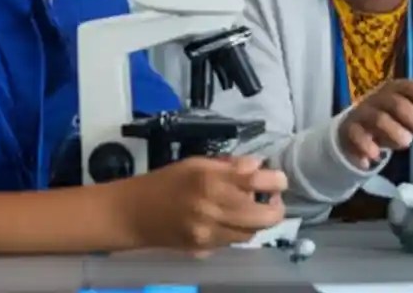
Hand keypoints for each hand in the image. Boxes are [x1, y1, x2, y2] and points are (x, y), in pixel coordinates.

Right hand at [118, 155, 286, 251]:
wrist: (133, 213)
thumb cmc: (166, 182)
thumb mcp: (197, 163)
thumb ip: (230, 165)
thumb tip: (258, 166)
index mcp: (211, 181)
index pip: (257, 182)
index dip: (277, 181)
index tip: (279, 180)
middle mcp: (213, 209)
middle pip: (264, 217)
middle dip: (275, 208)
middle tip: (272, 198)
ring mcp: (208, 233)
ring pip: (251, 233)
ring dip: (258, 221)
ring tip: (252, 208)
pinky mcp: (203, 248)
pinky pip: (234, 242)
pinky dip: (239, 230)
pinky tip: (231, 220)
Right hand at [337, 79, 412, 167]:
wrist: (355, 130)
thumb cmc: (389, 120)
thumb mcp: (406, 113)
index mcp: (396, 89)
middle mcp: (378, 97)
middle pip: (398, 104)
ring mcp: (362, 112)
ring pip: (379, 119)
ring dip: (395, 133)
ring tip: (405, 143)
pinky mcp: (350, 129)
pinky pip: (357, 136)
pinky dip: (367, 148)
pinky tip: (374, 157)